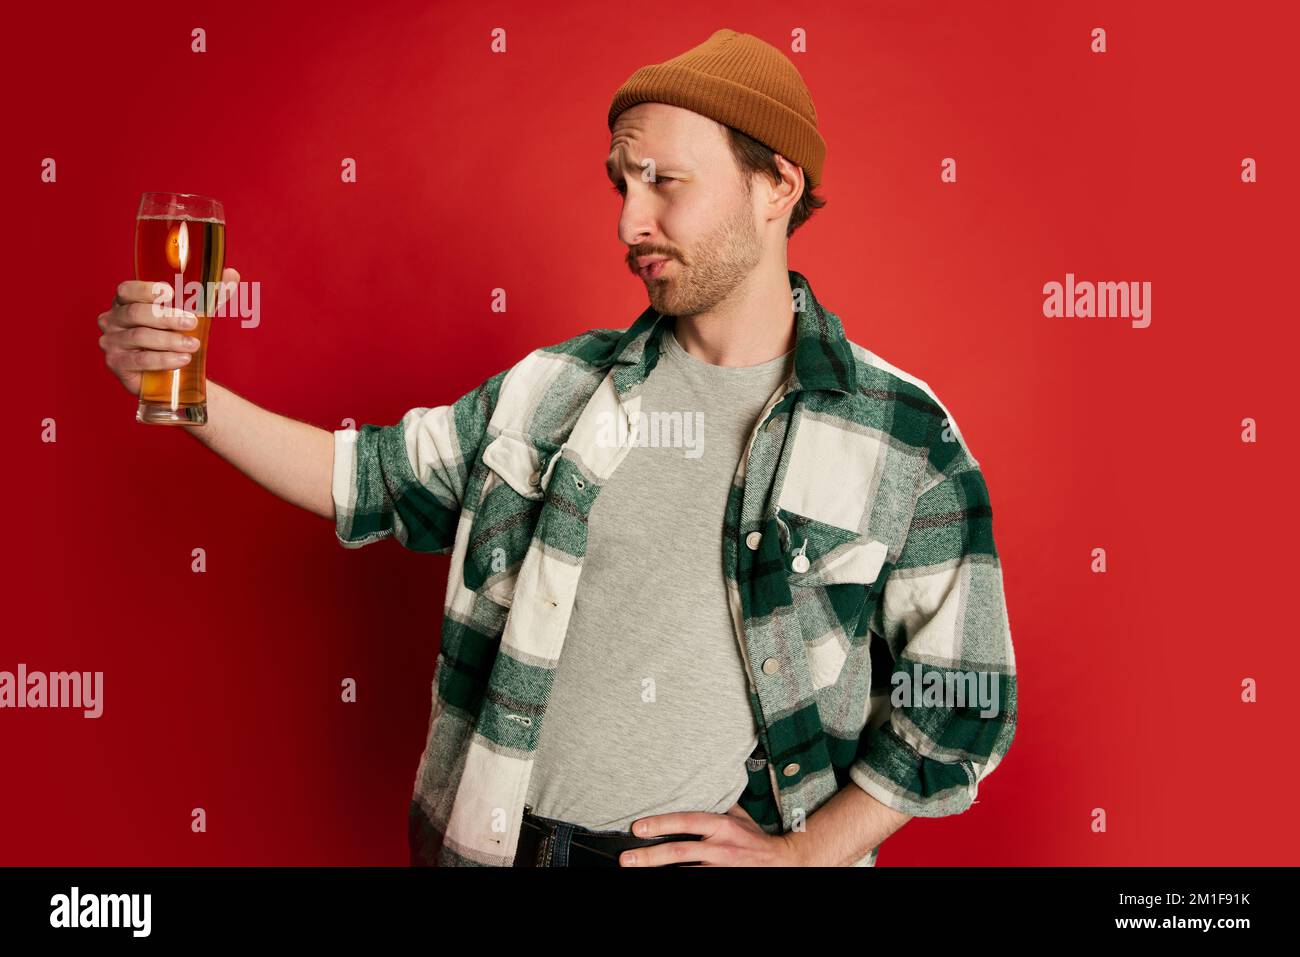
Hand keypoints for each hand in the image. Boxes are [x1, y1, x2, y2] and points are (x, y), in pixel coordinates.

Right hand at [98, 267, 239, 394]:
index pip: (127, 290)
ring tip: (193, 345)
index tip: (170, 294)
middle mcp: (113, 319)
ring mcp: (112, 342)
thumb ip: (211, 294)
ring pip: (140, 336)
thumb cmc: (176, 335)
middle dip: (167, 318)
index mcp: (125, 301)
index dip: (146, 290)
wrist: (171, 373)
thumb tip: (232, 274)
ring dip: (170, 340)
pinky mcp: (117, 364)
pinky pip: (140, 360)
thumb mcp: (194, 312)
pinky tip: (182, 359)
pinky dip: (164, 359)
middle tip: (192, 323)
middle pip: (136, 313)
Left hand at [618, 802, 801, 866]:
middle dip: (649, 856)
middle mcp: (720, 848)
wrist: (782, 862)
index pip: (687, 821)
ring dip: (659, 872)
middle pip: (679, 852)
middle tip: (626, 859)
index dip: (661, 824)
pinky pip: (696, 880)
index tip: (638, 827)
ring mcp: (720, 868)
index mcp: (722, 826)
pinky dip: (678, 878)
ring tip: (636, 871)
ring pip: (684, 872)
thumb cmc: (755, 839)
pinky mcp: (722, 880)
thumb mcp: (738, 816)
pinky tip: (660, 878)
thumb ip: (718, 804)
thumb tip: (698, 785)